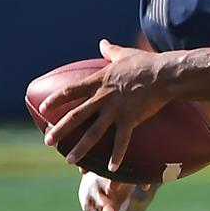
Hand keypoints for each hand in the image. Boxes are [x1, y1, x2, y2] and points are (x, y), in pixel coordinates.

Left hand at [41, 41, 174, 173]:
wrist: (165, 74)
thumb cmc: (147, 63)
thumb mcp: (125, 54)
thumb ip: (111, 51)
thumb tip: (102, 43)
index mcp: (99, 81)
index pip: (71, 91)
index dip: (56, 100)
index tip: (44, 108)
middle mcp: (103, 97)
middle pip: (76, 116)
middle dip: (60, 130)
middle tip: (47, 141)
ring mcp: (116, 110)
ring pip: (93, 132)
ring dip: (80, 147)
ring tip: (69, 160)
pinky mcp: (131, 119)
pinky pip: (121, 141)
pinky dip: (116, 155)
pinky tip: (111, 168)